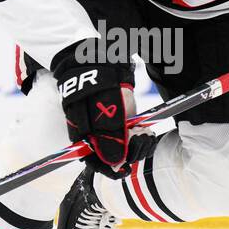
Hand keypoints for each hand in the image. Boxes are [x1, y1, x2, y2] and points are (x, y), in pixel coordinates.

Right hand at [51, 42, 135, 177]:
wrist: (104, 59)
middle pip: (113, 158)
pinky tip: (144, 128)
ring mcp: (108, 129)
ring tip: (143, 131)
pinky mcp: (121, 122)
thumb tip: (116, 163)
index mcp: (83, 136)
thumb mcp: (105, 110)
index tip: (127, 168)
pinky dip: (140, 137)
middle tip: (140, 137)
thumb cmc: (99, 82)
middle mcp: (95, 136)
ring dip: (138, 145)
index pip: (95, 163)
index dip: (111, 169)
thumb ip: (110, 136)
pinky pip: (131, 138)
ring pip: (125, 149)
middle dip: (130, 152)